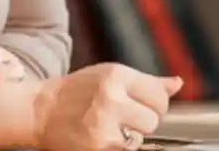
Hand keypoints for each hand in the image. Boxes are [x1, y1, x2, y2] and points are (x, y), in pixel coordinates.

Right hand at [33, 63, 183, 150]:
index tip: (143, 105)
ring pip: (140, 140)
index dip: (155, 104)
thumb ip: (146, 82)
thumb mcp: (110, 75)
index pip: (159, 97)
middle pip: (153, 120)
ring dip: (131, 137)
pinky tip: (105, 139)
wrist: (41, 110)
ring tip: (111, 127)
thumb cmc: (79, 91)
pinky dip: (119, 147)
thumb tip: (177, 84)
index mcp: (116, 76)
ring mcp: (103, 127)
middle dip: (143, 121)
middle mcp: (111, 99)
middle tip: (124, 117)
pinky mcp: (97, 148)